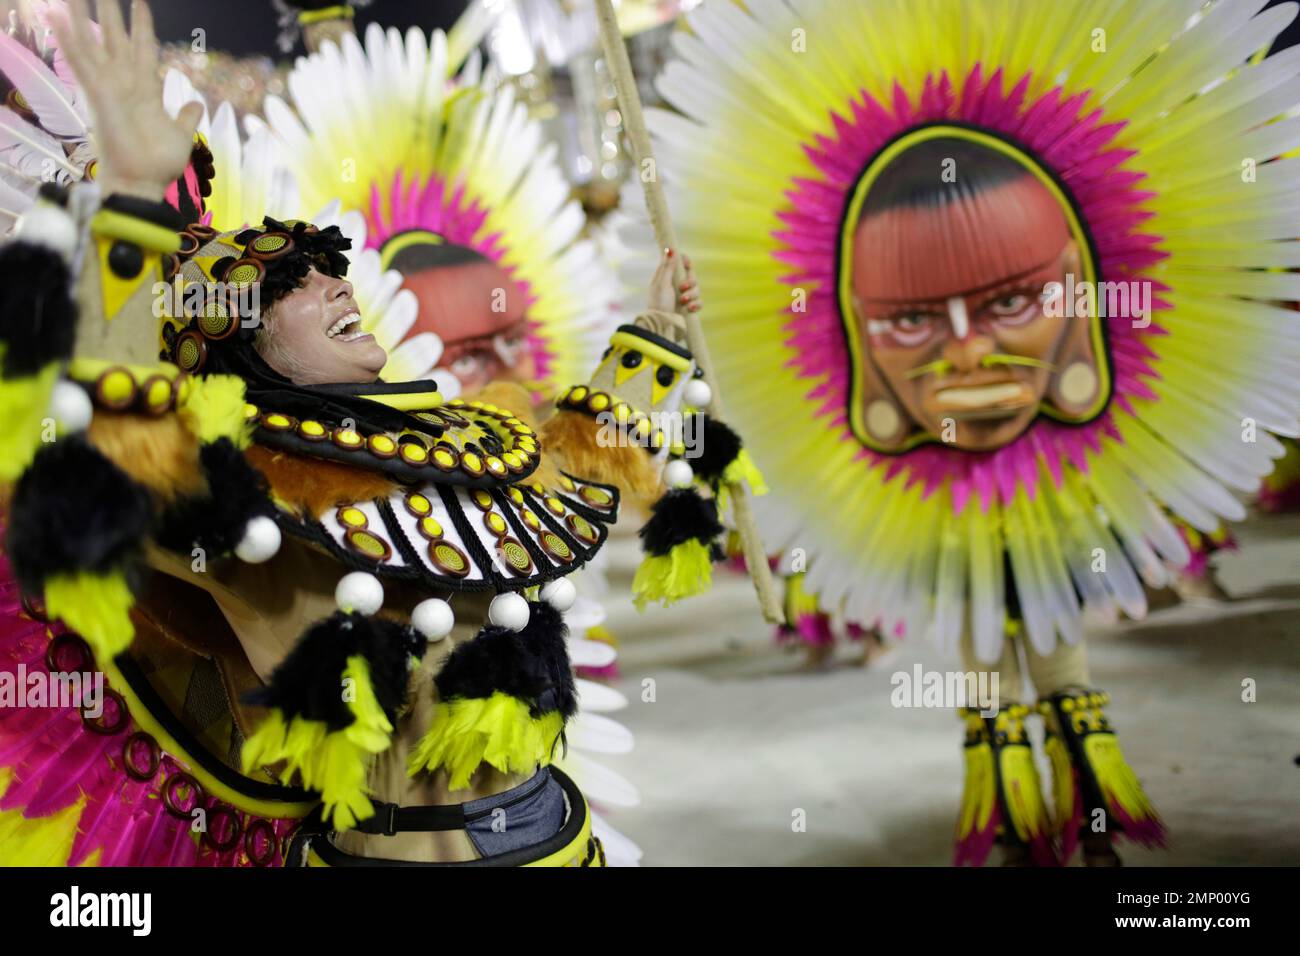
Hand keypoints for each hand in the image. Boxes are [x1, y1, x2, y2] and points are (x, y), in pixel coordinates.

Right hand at [51, 0, 202, 200]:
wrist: (143, 181)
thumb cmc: (159, 162)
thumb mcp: (181, 133)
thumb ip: (186, 116)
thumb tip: (196, 102)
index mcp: (144, 89)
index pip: (141, 48)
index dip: (141, 25)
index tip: (140, 1)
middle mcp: (123, 83)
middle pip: (115, 37)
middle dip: (110, 10)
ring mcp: (108, 85)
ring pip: (92, 41)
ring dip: (82, 15)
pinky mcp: (97, 92)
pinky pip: (79, 59)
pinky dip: (67, 37)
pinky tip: (55, 12)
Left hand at [647, 248, 700, 313]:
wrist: (662, 324)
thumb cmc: (658, 304)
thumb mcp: (662, 283)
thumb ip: (668, 267)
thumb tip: (670, 249)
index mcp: (667, 278)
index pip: (680, 265)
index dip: (686, 262)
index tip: (686, 263)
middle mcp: (676, 286)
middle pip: (692, 276)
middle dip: (690, 281)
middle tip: (683, 287)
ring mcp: (684, 297)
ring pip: (697, 289)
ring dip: (692, 294)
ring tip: (683, 301)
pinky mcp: (689, 308)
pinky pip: (699, 302)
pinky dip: (696, 304)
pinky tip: (689, 308)